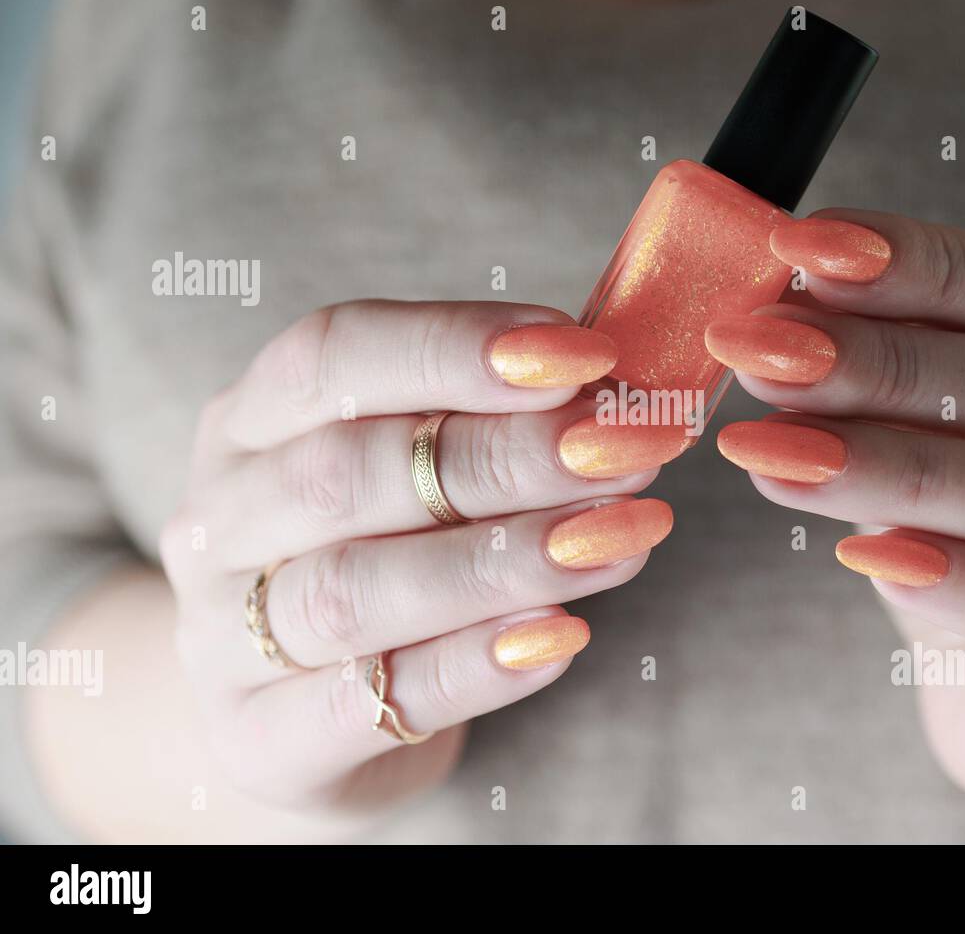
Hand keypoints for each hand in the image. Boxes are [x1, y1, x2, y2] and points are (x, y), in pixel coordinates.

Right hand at [160, 300, 681, 810]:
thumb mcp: (416, 472)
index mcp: (250, 422)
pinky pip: (365, 704)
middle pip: (347, 471)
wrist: (303, 713)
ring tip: (622, 540)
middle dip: (504, 457)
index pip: (330, 355)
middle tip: (624, 451)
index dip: (455, 347)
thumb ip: (495, 424)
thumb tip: (623, 395)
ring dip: (503, 561)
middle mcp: (217, 521)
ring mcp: (221, 639)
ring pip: (354, 590)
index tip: (583, 356)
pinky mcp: (257, 742)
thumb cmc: (385, 556)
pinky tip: (562, 638)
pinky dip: (473, 668)